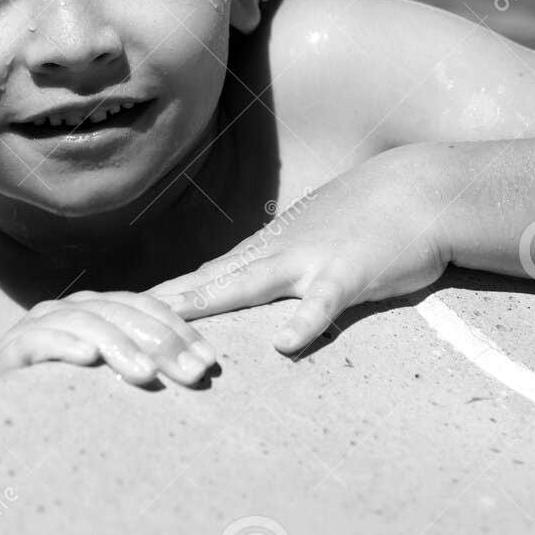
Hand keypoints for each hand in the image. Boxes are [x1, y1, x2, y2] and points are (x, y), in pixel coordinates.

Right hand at [0, 290, 219, 386]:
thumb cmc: (62, 402)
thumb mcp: (108, 381)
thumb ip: (141, 365)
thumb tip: (199, 370)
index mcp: (95, 309)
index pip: (144, 307)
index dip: (179, 330)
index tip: (209, 360)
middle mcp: (68, 309)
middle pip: (121, 313)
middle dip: (161, 342)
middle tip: (192, 373)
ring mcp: (37, 325)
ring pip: (86, 322)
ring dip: (119, 346)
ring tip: (146, 375)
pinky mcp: (9, 350)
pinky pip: (40, 341)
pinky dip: (64, 346)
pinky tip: (87, 360)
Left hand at [149, 156, 451, 354]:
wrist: (419, 190)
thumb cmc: (369, 219)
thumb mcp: (313, 240)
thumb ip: (279, 268)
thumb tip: (244, 290)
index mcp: (269, 252)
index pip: (204, 278)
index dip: (162, 297)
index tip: (119, 314)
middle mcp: (277, 255)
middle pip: (210, 281)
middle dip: (163, 303)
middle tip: (115, 319)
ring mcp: (310, 262)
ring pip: (249, 285)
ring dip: (208, 303)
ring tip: (168, 322)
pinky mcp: (349, 275)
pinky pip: (324, 303)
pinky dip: (305, 322)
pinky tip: (285, 345)